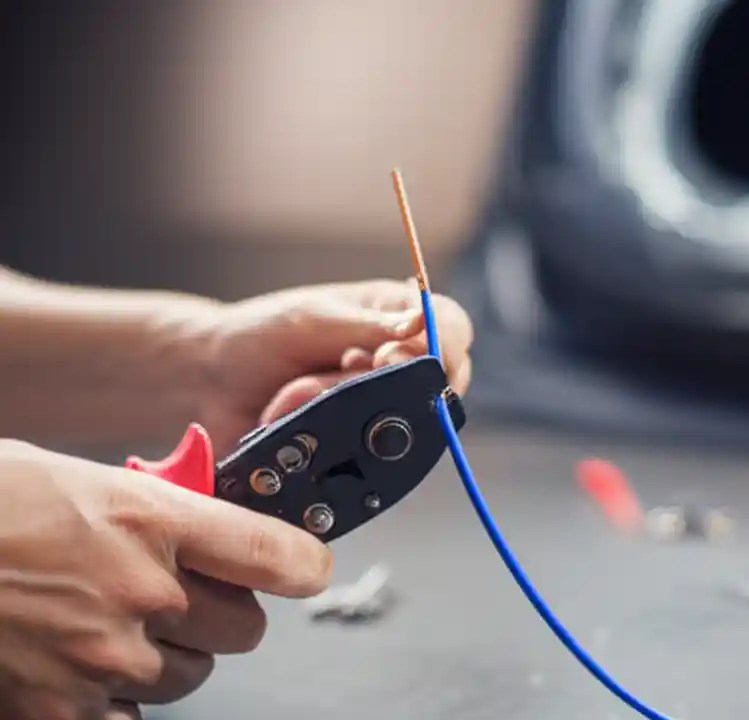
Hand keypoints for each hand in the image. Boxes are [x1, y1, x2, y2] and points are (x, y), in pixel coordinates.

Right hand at [0, 439, 330, 719]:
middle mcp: (141, 591)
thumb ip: (160, 512)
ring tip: (107, 624)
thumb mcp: (83, 481)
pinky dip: (114, 701)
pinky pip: (131, 718)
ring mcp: (104, 658)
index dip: (301, 565)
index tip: (306, 569)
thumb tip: (214, 531)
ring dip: (166, 657)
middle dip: (219, 614)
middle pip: (242, 630)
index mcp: (151, 519)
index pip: (275, 554)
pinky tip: (78, 667)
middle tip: (178, 596)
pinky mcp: (60, 710)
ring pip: (190, 677)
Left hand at [186, 279, 472, 454]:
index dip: (438, 344)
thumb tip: (421, 326)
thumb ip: (370, 326)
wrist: (211, 383)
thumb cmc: (261, 336)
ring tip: (297, 393)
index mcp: (398, 315)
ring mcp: (385, 407)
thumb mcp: (314, 319)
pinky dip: (331, 436)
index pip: (451, 326)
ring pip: (403, 419)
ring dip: (341, 406)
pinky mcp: (365, 446)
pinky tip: (297, 419)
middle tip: (339, 369)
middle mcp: (402, 362)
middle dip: (377, 381)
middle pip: (437, 381)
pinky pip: (374, 453)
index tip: (393, 355)